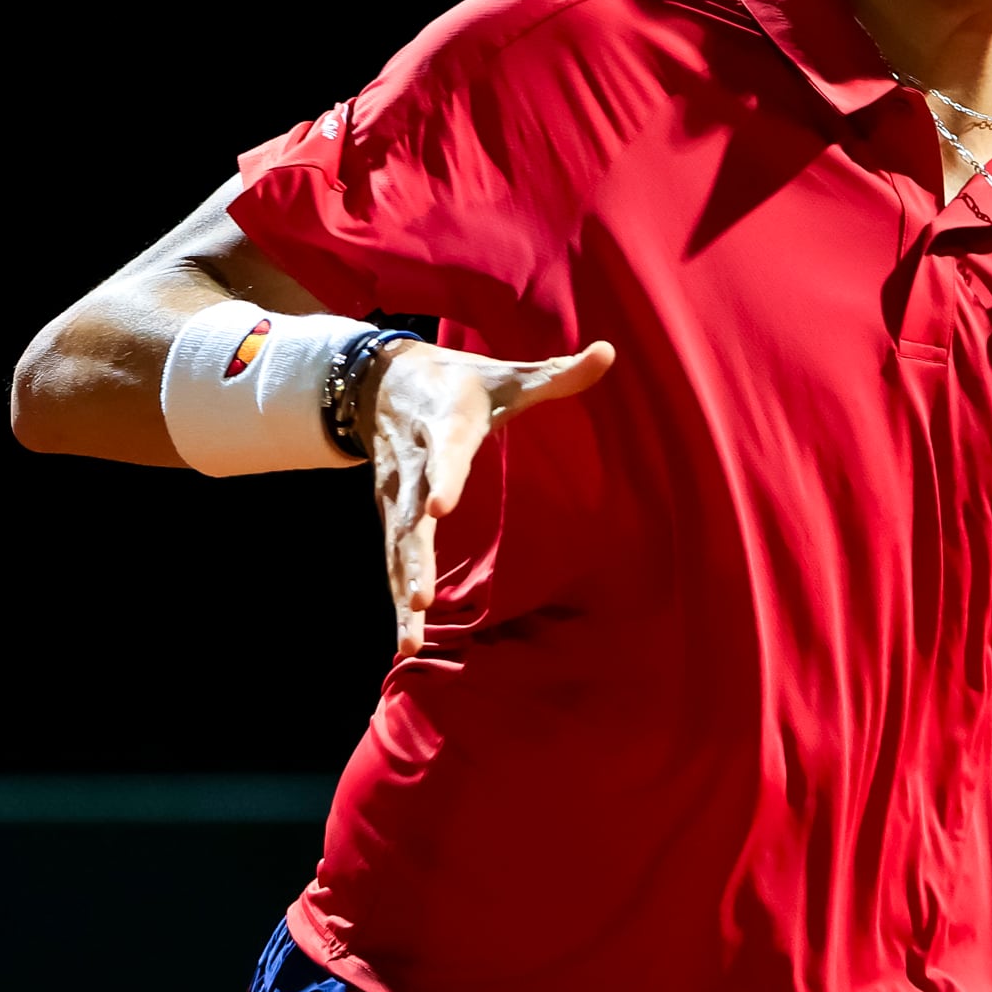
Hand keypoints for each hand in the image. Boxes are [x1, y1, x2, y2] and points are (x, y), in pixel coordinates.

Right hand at [364, 338, 614, 652]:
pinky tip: (405, 640)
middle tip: (421, 597)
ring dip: (404, 590)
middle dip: (415, 557)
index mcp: (444, 427)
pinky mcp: (391, 514)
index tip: (438, 510)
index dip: (444, 481)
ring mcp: (397, 494)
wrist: (383, 381)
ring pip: (397, 548)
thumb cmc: (461, 383)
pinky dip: (398, 599)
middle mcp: (414, 465)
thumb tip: (608, 351)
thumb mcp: (506, 375)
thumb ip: (556, 373)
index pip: (444, 456)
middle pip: (410, 516)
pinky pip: (393, 560)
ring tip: (410, 636)